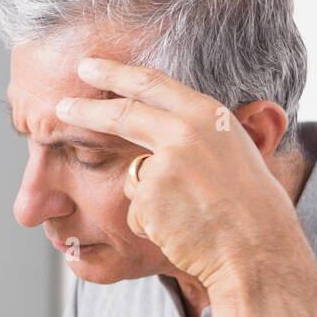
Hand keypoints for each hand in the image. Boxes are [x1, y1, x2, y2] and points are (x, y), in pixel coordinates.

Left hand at [54, 57, 311, 291]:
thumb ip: (193, 135)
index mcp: (209, 115)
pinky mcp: (148, 196)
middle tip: (60, 106)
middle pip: (123, 113)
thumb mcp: (229, 153)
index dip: (116, 72)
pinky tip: (181, 230)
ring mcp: (165, 162)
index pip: (152, 83)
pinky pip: (136, 213)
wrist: (256, 250)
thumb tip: (154, 128)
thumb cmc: (248, 211)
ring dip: (151, 202)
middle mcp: (185, 131)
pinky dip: (151, 226)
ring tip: (190, 216)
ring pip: (135, 178)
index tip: (89, 66)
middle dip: (86, 109)